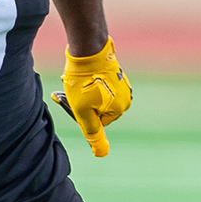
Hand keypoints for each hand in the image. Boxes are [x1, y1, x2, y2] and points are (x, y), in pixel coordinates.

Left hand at [51, 37, 129, 157]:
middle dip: (84, 103)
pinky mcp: (117, 73)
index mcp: (120, 109)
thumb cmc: (84, 80)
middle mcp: (126, 98)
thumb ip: (92, 132)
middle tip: (74, 91)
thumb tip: (101, 154)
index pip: (97, 122)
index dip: (83, 114)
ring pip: (98, 97)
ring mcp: (123, 84)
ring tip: (78, 81)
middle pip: (99, 110)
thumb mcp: (83, 111)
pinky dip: (90, 82)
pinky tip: (83, 74)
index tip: (76, 101)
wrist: (89, 47)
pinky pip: (101, 84)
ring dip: (85, 92)